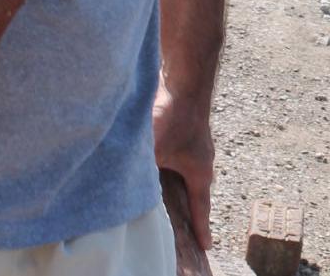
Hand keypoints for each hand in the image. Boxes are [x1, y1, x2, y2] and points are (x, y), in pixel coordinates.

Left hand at [153, 87, 214, 249]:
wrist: (184, 83)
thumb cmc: (174, 117)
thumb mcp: (153, 151)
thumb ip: (141, 172)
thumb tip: (123, 187)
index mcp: (200, 172)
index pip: (200, 208)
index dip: (200, 228)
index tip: (206, 246)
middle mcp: (203, 161)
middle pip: (196, 192)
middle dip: (189, 209)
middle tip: (185, 227)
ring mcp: (197, 145)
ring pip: (188, 174)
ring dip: (180, 187)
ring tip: (169, 199)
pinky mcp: (187, 132)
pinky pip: (182, 158)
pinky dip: (173, 168)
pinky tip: (159, 165)